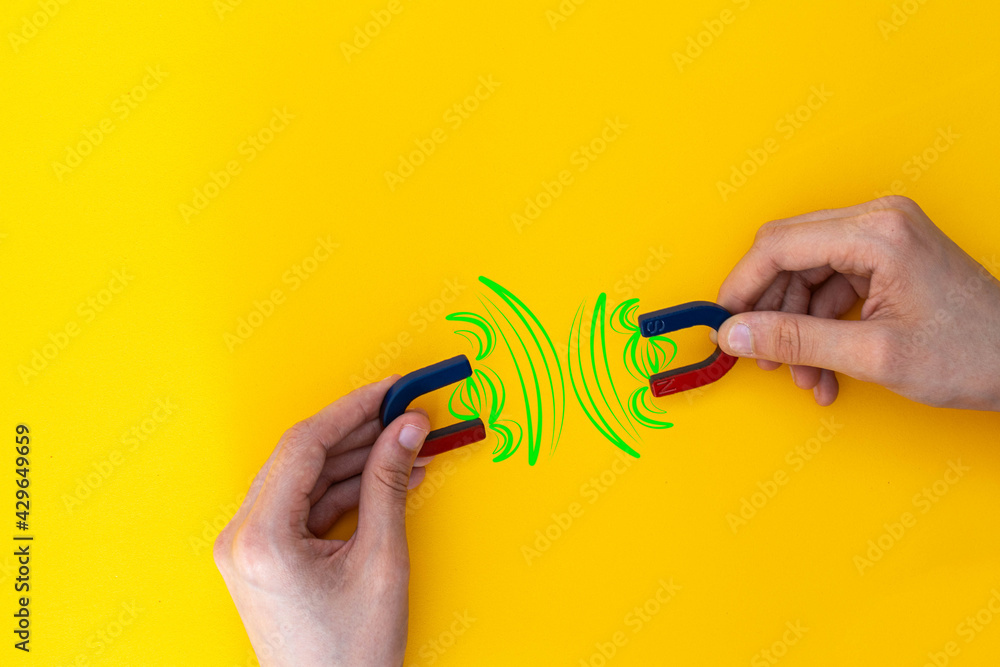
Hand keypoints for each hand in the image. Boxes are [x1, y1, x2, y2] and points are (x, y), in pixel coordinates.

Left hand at [213, 376, 432, 665]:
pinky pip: (304, 503)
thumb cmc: (349, 655)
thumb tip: (405, 429)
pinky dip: (344, 490)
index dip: (354, 408)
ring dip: (355, 460)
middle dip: (359, 432)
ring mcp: (248, 546)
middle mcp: (243, 537)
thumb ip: (389, 484)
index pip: (305, 445)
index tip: (391, 390)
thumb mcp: (380, 561)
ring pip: (305, 477)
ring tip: (406, 447)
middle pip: (302, 456)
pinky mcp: (263, 555)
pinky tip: (385, 479)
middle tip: (404, 414)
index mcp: (262, 538)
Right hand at [715, 196, 999, 409]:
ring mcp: (883, 237)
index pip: (779, 245)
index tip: (724, 324)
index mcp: (876, 232)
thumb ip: (795, 341)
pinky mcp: (887, 256)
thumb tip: (735, 334)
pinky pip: (830, 284)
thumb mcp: (872, 355)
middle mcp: (878, 222)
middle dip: (769, 310)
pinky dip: (819, 326)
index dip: (741, 286)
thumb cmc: (972, 353)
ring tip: (801, 374)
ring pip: (805, 273)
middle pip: (788, 255)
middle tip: (759, 355)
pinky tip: (822, 368)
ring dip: (794, 326)